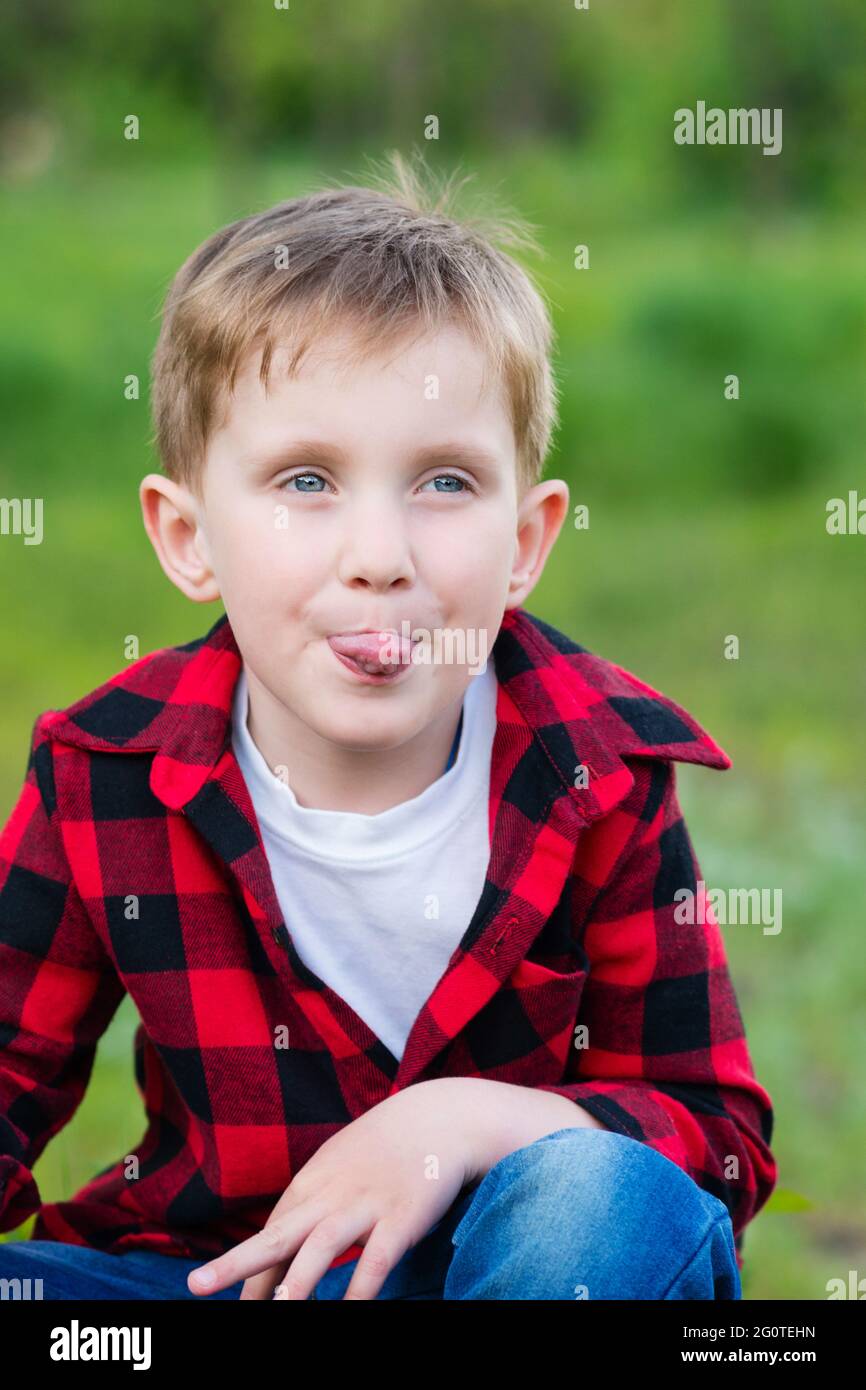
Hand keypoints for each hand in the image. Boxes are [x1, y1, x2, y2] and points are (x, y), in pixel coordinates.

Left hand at [186, 1078, 483, 1301]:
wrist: (438, 1116)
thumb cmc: (383, 1150)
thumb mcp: (339, 1168)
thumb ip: (311, 1205)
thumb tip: (280, 1253)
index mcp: (312, 1184)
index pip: (271, 1233)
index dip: (242, 1268)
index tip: (213, 1292)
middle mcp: (331, 1194)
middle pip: (279, 1233)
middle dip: (237, 1262)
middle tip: (197, 1285)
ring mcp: (367, 1205)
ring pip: (324, 1246)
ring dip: (298, 1280)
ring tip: (278, 1311)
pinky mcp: (403, 1216)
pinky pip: (379, 1257)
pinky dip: (362, 1286)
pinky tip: (350, 1312)